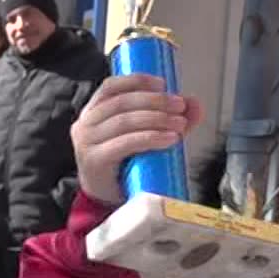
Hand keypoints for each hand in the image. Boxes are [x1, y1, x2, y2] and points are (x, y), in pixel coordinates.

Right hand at [71, 73, 203, 206]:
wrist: (107, 196)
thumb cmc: (123, 162)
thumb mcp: (144, 134)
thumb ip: (168, 118)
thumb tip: (193, 104)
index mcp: (93, 112)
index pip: (110, 87)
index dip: (137, 81)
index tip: (163, 83)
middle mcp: (85, 124)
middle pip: (121, 102)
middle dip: (155, 101)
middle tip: (180, 106)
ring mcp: (86, 142)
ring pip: (125, 121)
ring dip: (157, 119)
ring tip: (180, 124)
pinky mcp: (94, 160)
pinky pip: (125, 142)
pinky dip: (151, 138)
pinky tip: (169, 139)